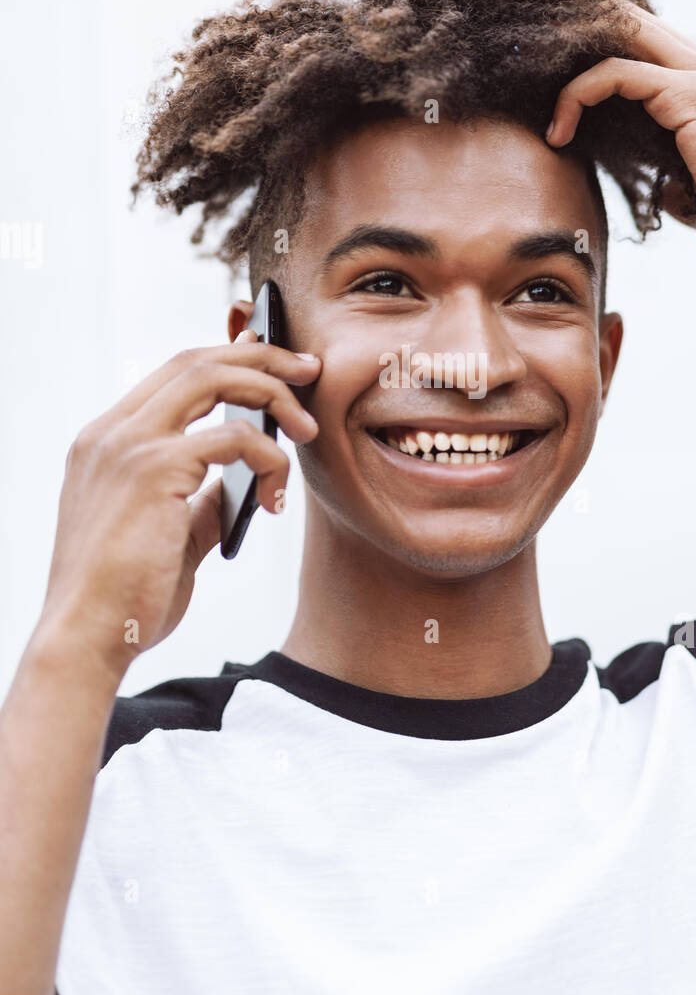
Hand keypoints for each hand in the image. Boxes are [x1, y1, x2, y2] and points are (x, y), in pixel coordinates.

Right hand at [37, 336, 320, 671]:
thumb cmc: (125, 596)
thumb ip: (199, 500)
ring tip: (307, 429)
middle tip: (310, 371)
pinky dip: (270, 459)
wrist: (88, 638)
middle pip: (196, 359)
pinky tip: (276, 499)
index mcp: (106, 441)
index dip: (230, 357)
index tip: (277, 364)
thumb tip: (246, 483)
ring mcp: (128, 445)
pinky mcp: (154, 469)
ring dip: (272, 394)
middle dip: (262, 356)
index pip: (174, 372)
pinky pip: (235, 438)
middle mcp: (111, 432)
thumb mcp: (168, 535)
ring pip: (213, 378)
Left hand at [546, 3, 695, 282]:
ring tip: (530, 98)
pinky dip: (577, 94)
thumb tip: (651, 189)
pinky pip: (615, 73)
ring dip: (563, 61)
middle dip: (567, 39)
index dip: (587, 49)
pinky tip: (559, 131)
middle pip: (621, 20)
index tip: (541, 84)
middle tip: (522, 73)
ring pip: (614, 34)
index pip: (636, 40)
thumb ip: (670, 177)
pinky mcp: (690, 96)